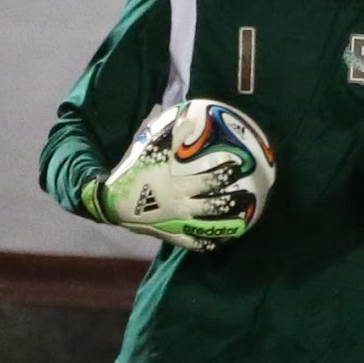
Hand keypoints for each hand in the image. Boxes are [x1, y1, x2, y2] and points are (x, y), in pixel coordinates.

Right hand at [80, 107, 252, 252]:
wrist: (114, 203)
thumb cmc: (135, 174)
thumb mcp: (151, 151)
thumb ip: (172, 137)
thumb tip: (191, 118)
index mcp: (178, 185)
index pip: (209, 180)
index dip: (225, 174)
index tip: (239, 168)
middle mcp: (182, 207)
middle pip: (215, 206)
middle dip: (234, 202)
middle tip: (249, 196)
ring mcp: (178, 224)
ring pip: (208, 228)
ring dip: (228, 225)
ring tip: (243, 221)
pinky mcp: (172, 236)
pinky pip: (193, 243)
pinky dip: (208, 244)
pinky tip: (221, 241)